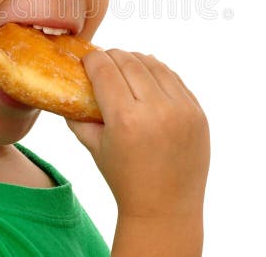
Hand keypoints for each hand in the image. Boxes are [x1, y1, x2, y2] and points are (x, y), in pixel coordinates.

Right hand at [66, 50, 209, 218]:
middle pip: (130, 62)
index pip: (105, 69)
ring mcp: (182, 110)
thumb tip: (67, 88)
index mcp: (126, 119)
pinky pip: (175, 79)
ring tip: (125, 65)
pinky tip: (148, 77)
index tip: (87, 59)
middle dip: (113, 56)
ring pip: (155, 65)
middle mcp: (156, 110)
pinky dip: (158, 74)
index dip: (92, 59)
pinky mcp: (198, 113)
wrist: (166, 209)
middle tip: (104, 60)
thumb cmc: (124, 180)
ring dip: (136, 61)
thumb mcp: (94, 148)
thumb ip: (77, 116)